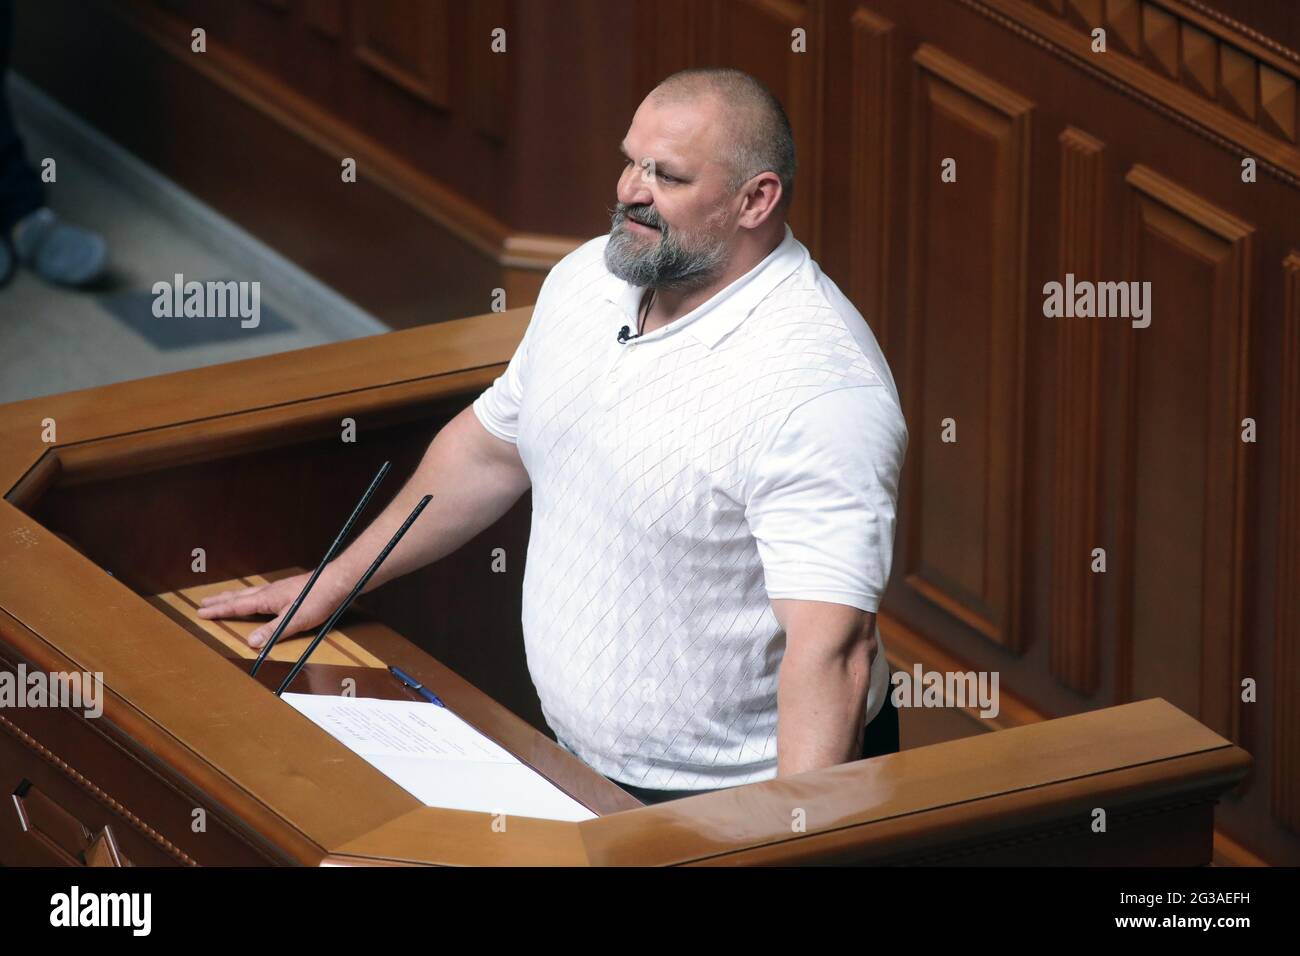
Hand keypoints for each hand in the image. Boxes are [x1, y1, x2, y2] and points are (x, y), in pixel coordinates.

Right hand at [197, 573, 342, 648]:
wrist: (338, 581)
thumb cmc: (318, 599)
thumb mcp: (295, 620)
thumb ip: (273, 632)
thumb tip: (250, 643)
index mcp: (267, 599)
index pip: (237, 606)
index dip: (218, 611)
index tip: (200, 613)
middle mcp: (269, 591)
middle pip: (239, 596)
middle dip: (220, 601)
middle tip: (203, 603)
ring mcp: (279, 589)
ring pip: (249, 592)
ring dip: (233, 596)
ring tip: (222, 598)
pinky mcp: (289, 589)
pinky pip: (261, 592)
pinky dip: (249, 595)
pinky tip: (256, 597)